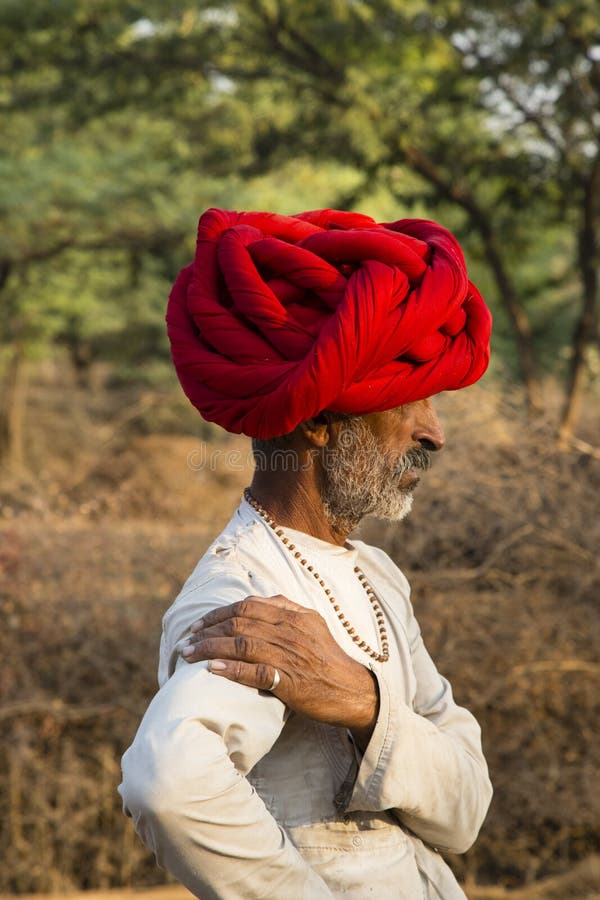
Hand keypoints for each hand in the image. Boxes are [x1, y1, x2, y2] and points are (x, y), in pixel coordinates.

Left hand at [182, 594, 378, 742]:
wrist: (351, 689)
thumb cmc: (328, 657)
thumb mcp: (313, 623)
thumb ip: (287, 608)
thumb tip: (262, 599)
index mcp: (293, 615)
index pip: (246, 606)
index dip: (218, 613)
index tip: (198, 624)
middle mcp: (289, 631)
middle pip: (239, 623)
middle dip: (207, 631)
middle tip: (187, 641)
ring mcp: (289, 656)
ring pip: (241, 645)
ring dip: (210, 649)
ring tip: (189, 655)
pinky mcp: (289, 682)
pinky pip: (254, 672)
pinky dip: (230, 670)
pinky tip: (211, 671)